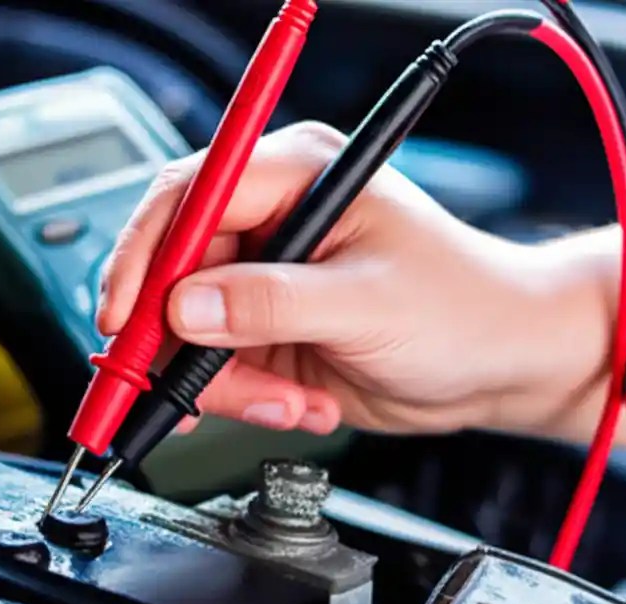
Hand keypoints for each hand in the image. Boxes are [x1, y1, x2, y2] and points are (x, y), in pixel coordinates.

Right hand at [98, 122, 611, 437]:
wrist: (501, 362)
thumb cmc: (463, 309)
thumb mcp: (365, 303)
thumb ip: (270, 303)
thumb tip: (184, 308)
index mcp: (297, 175)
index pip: (189, 197)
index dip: (144, 255)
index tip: (124, 316)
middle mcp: (272, 219)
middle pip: (174, 269)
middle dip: (179, 339)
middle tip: (189, 388)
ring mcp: (265, 277)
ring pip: (189, 330)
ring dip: (226, 382)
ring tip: (287, 403)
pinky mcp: (266, 328)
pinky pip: (217, 366)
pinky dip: (243, 397)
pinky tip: (297, 405)